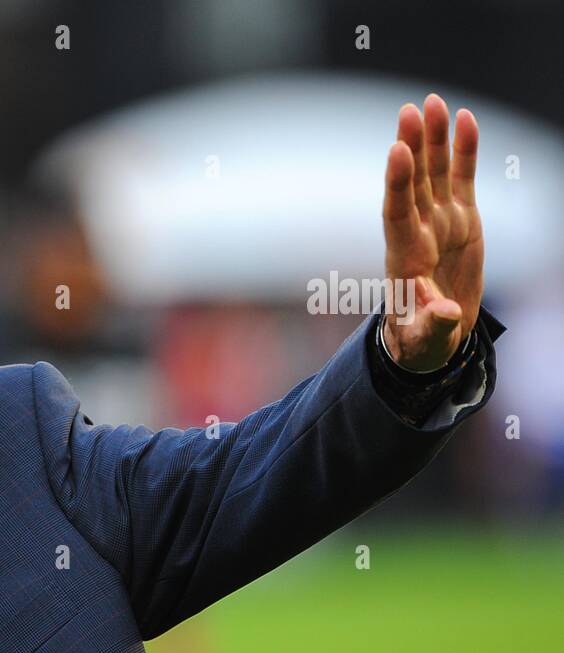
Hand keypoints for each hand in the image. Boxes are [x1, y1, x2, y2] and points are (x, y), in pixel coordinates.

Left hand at [381, 93, 484, 371]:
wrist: (432, 336)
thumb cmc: (421, 343)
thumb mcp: (425, 341)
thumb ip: (430, 325)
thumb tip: (440, 311)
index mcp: (405, 258)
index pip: (397, 213)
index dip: (397, 182)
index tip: (396, 151)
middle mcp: (418, 232)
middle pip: (413, 183)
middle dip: (412, 148)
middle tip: (410, 110)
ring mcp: (439, 222)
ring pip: (434, 173)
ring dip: (433, 139)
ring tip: (432, 102)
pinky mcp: (461, 219)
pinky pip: (461, 178)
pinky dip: (463, 151)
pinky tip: (464, 118)